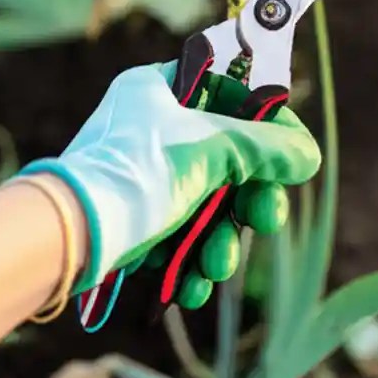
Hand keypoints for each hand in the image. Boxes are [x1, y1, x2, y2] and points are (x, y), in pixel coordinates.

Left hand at [18, 62, 320, 298]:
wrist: (70, 236)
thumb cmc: (138, 175)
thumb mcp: (214, 150)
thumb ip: (266, 148)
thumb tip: (308, 155)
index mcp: (159, 89)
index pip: (231, 95)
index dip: (268, 128)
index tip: (293, 160)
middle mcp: (148, 126)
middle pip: (225, 160)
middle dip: (247, 204)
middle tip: (265, 221)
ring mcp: (138, 175)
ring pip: (205, 206)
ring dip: (221, 243)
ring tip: (215, 268)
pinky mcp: (129, 220)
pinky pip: (176, 234)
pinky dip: (189, 261)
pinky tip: (190, 288)